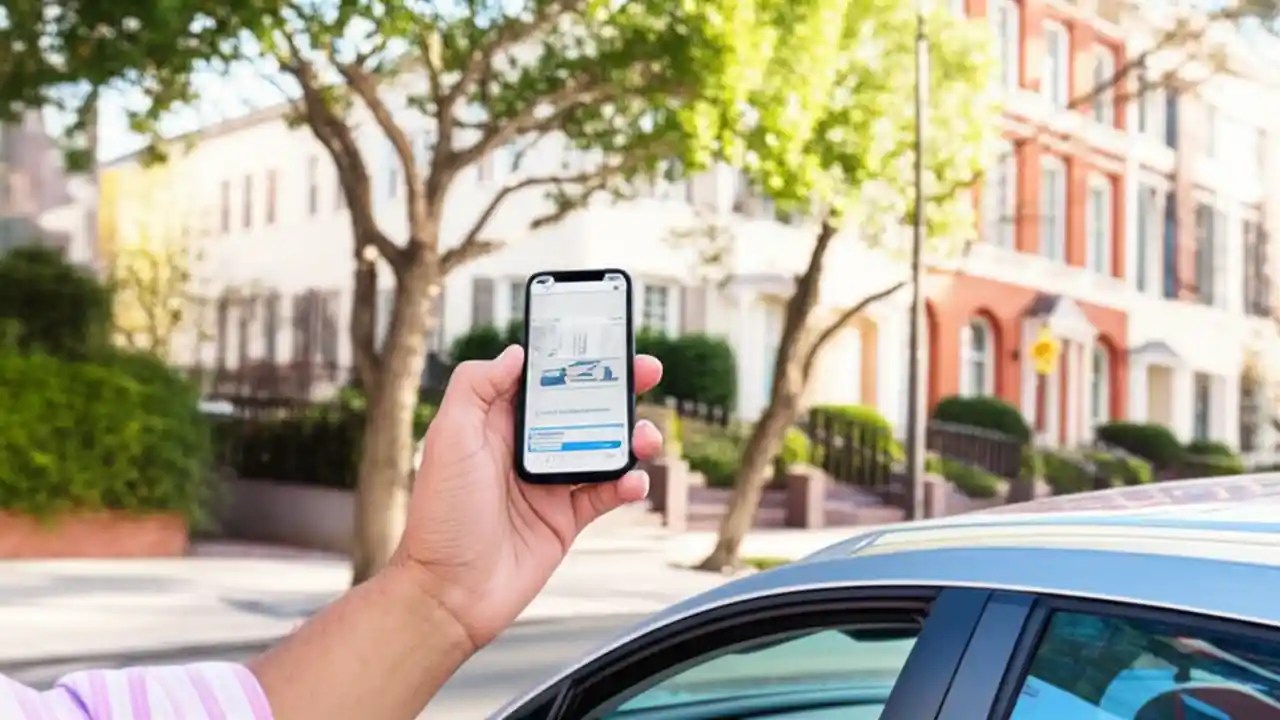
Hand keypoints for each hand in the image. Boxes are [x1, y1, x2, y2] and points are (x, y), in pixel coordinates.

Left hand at [392, 344, 663, 649]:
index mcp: (495, 423)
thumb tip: (515, 353)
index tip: (603, 342)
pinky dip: (628, 484)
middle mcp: (525, 449)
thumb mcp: (448, 438)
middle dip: (617, 389)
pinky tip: (633, 482)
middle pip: (581, 408)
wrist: (450, 594)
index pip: (541, 379)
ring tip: (646, 438)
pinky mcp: (565, 519)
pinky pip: (607, 493)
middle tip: (648, 372)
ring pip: (603, 448)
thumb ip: (476, 387)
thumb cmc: (440, 518)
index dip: (572, 358)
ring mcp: (548, 484)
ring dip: (631, 437)